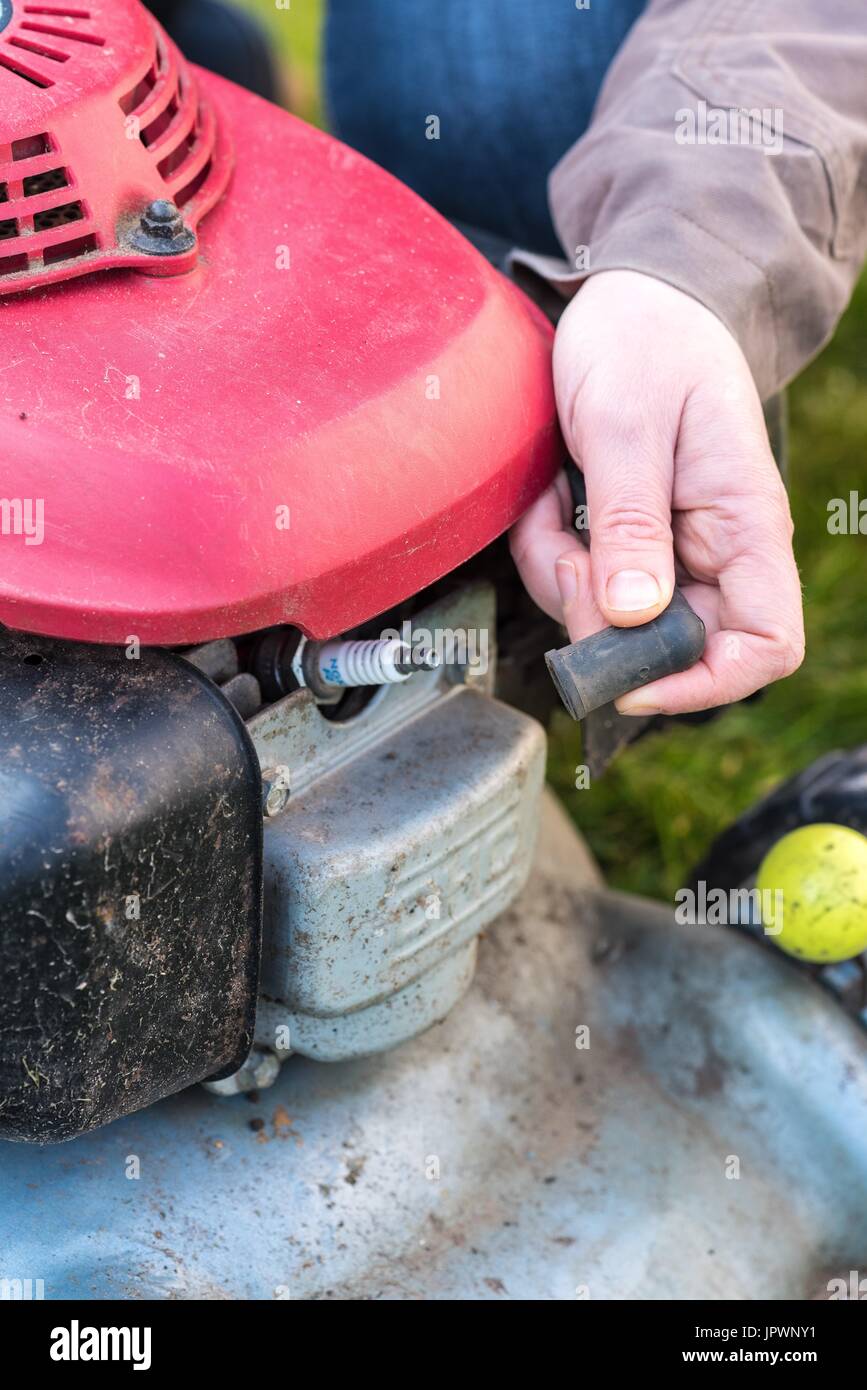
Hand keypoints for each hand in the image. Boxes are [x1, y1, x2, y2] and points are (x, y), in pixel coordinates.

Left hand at [510, 270, 803, 714]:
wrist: (631, 296)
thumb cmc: (646, 340)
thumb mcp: (625, 425)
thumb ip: (628, 522)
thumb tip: (634, 616)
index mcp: (745, 525)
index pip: (764, 645)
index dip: (702, 683)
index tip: (628, 676)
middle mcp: (714, 551)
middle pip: (667, 647)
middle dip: (600, 623)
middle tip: (563, 554)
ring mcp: (668, 550)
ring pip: (610, 622)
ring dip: (562, 576)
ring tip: (553, 500)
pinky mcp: (624, 542)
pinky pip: (581, 584)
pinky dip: (548, 552)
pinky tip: (549, 496)